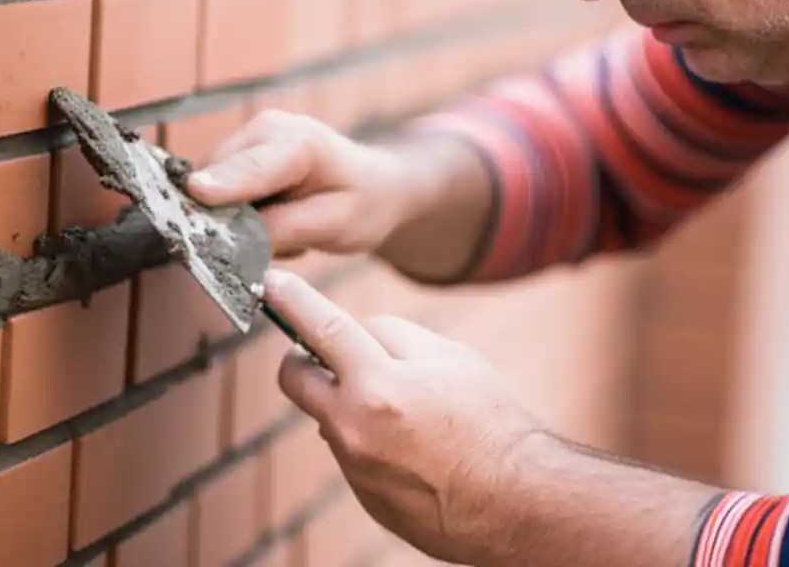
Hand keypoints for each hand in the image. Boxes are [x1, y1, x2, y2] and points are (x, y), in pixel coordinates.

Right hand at [183, 110, 420, 258]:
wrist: (375, 184)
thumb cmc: (362, 205)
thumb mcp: (334, 225)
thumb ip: (283, 229)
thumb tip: (232, 238)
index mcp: (300, 143)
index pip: (252, 168)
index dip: (221, 183)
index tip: (193, 193)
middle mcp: (267, 128)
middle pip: (217, 175)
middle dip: (221, 215)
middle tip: (262, 244)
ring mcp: (249, 135)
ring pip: (210, 182)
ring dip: (227, 215)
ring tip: (276, 228)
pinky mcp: (237, 150)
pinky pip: (215, 185)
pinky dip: (231, 209)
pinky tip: (266, 217)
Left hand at [263, 269, 545, 564]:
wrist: (518, 504)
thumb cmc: (494, 423)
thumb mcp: (451, 359)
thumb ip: (394, 338)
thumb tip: (357, 334)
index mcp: (379, 386)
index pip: (321, 329)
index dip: (292, 301)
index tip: (271, 284)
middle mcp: (355, 428)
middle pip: (295, 378)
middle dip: (303, 357)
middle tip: (328, 351)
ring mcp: (355, 467)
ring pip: (327, 415)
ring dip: (348, 401)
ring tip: (407, 411)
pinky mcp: (363, 496)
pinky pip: (351, 450)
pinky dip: (370, 438)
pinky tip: (414, 446)